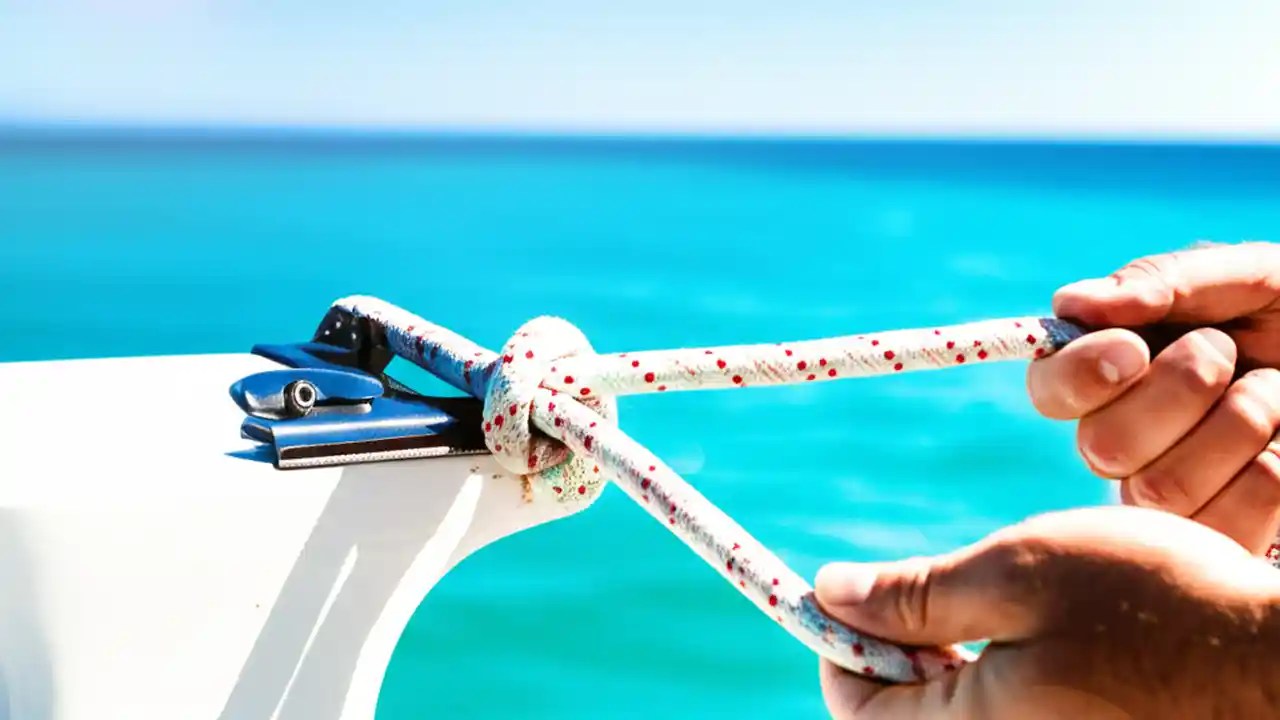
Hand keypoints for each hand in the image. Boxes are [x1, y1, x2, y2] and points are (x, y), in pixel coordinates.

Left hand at [815, 506, 1279, 718]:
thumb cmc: (1157, 605)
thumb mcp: (1018, 572)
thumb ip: (914, 595)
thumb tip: (830, 593)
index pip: (853, 709)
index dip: (841, 649)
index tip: (856, 601)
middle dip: (898, 664)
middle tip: (928, 604)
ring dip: (947, 680)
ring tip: (988, 621)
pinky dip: (998, 699)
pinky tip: (1035, 656)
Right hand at [1026, 241, 1279, 554]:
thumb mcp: (1252, 277)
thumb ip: (1165, 281)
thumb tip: (1073, 303)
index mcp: (1115, 375)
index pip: (1050, 389)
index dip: (1079, 375)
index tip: (1132, 350)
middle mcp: (1127, 443)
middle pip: (1102, 445)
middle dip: (1177, 388)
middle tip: (1225, 354)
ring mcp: (1174, 499)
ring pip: (1162, 488)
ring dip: (1237, 422)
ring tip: (1274, 395)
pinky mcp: (1224, 543)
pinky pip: (1227, 526)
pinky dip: (1274, 472)